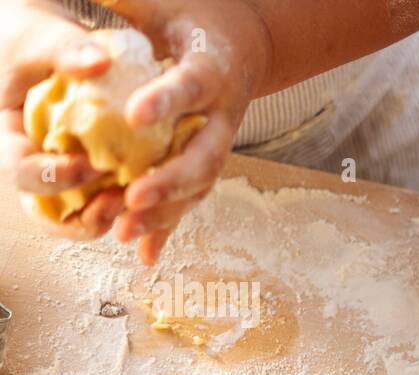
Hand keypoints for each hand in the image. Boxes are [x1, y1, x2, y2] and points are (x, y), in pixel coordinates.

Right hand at [1, 2, 122, 239]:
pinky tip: (156, 203)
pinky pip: (108, 203)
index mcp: (10, 137)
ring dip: (110, 220)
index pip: (21, 171)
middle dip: (83, 218)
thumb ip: (67, 51)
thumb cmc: (38, 43)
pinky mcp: (93, 178)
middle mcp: (34, 165)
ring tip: (141, 209)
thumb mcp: (45, 40)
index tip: (89, 165)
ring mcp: (63, 177)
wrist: (50, 49)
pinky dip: (129, 210)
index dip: (52, 177)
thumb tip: (99, 62)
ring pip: (79, 218)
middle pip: (49, 212)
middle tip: (119, 205)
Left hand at [113, 0, 271, 263]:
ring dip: (166, 212)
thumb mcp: (162, 3)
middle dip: (170, 180)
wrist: (242, 45)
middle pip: (204, 155)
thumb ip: (128, 4)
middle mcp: (223, 115)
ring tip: (125, 229)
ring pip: (198, 186)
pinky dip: (168, 227)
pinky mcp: (207, 164)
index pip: (192, 86)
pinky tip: (144, 253)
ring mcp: (218, 144)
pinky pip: (190, 200)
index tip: (135, 115)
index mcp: (213, 69)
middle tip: (135, 195)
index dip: (168, 101)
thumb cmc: (192, 16)